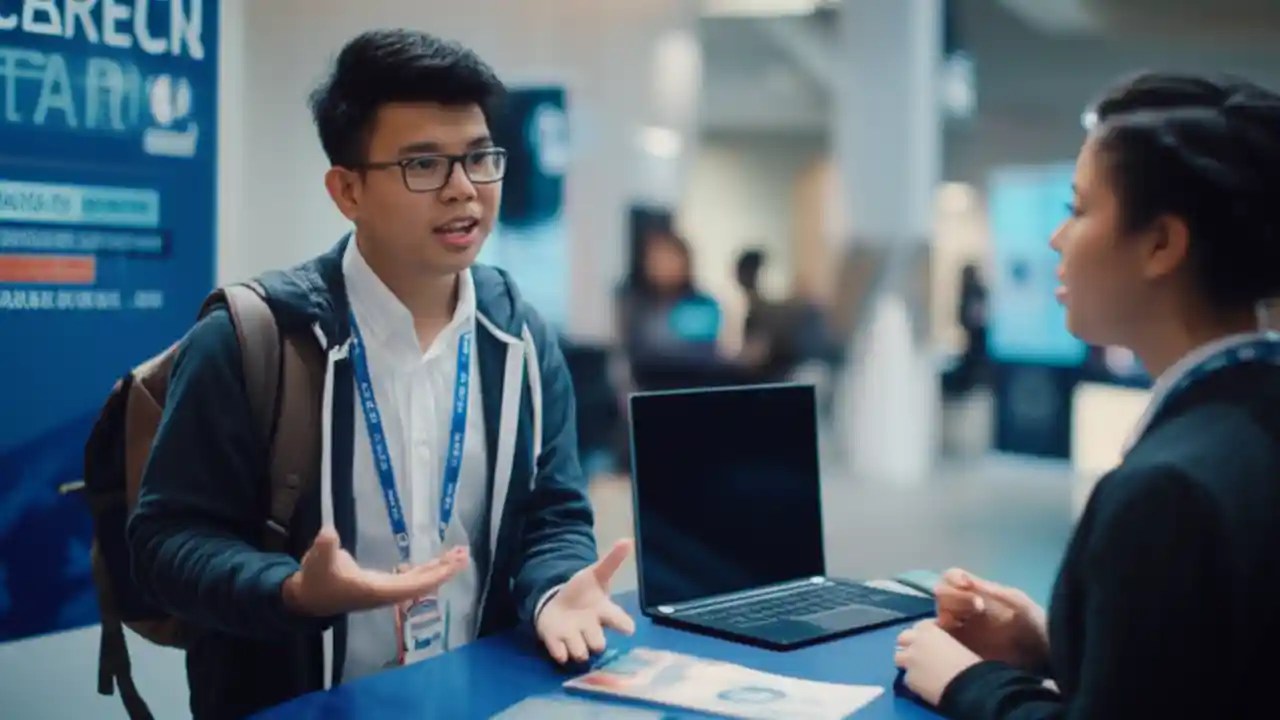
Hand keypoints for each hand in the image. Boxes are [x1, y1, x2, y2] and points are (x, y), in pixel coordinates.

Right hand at [281, 527, 468, 616]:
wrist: (306, 598)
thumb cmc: (315, 580)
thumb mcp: (318, 562)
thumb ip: (325, 547)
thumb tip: (330, 533)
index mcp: (377, 591)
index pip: (413, 586)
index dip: (434, 576)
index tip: (453, 565)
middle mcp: (386, 593)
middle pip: (423, 584)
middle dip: (444, 570)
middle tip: (465, 555)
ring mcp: (386, 590)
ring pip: (419, 581)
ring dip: (438, 568)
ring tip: (458, 554)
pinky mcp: (383, 584)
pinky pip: (412, 578)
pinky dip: (426, 568)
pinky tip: (437, 561)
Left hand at [536, 539, 636, 663]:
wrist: (559, 603)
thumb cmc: (582, 591)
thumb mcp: (596, 573)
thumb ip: (612, 561)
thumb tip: (628, 540)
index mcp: (604, 612)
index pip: (619, 621)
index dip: (624, 625)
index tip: (627, 628)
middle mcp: (591, 630)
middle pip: (599, 644)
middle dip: (595, 639)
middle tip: (588, 628)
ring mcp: (574, 639)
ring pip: (580, 653)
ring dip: (576, 646)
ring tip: (570, 633)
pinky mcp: (556, 643)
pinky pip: (560, 654)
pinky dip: (559, 651)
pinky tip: (558, 645)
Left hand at [894, 619, 981, 705]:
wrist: (967, 686)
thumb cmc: (970, 663)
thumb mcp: (958, 644)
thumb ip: (944, 641)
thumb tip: (945, 646)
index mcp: (929, 630)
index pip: (920, 625)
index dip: (925, 633)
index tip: (931, 639)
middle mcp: (915, 642)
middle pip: (902, 638)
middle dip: (908, 644)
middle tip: (918, 653)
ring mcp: (909, 661)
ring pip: (898, 658)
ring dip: (906, 662)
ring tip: (918, 670)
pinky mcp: (908, 680)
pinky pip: (907, 678)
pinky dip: (913, 680)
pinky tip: (923, 685)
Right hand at [934, 568, 1047, 670]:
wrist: (1046, 660)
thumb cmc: (1035, 626)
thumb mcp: (1017, 603)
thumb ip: (992, 590)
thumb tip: (965, 579)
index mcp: (976, 594)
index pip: (951, 579)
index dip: (953, 579)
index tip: (967, 584)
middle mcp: (964, 611)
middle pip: (942, 597)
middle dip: (954, 598)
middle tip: (978, 607)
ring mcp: (960, 633)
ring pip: (937, 619)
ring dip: (946, 618)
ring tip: (966, 626)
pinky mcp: (959, 654)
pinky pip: (940, 644)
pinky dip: (938, 641)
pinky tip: (955, 641)